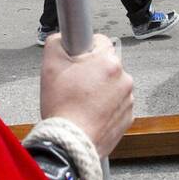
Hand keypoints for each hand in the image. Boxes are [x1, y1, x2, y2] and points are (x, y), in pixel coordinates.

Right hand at [39, 33, 133, 158]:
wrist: (70, 142)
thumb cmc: (62, 107)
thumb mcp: (50, 64)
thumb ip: (57, 41)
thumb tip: (64, 37)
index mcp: (109, 62)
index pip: (99, 41)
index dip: (83, 49)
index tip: (76, 61)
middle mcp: (124, 79)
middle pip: (106, 65)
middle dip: (92, 72)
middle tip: (74, 84)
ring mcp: (128, 99)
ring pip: (112, 85)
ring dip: (99, 90)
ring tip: (81, 102)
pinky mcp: (128, 117)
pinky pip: (116, 105)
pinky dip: (105, 107)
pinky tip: (89, 113)